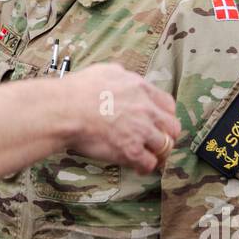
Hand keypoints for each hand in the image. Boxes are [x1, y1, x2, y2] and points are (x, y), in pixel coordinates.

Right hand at [64, 64, 179, 173]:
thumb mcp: (105, 71)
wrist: (65, 109)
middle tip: (158, 140)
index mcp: (141, 89)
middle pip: (172, 127)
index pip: (168, 104)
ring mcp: (141, 131)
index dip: (165, 115)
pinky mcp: (131, 150)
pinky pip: (149, 163)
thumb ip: (122, 75)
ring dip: (157, 152)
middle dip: (167, 135)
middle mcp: (146, 109)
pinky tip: (139, 168)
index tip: (160, 121)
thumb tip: (124, 77)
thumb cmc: (78, 90)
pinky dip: (145, 167)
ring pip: (164, 146)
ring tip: (149, 156)